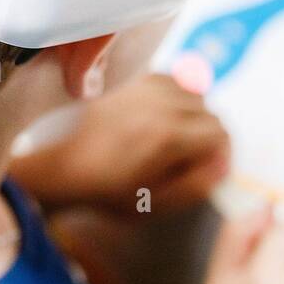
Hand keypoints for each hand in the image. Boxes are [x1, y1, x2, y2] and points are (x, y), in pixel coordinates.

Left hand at [10, 73, 230, 214]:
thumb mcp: (153, 204)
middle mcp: (161, 103)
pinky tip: (160, 116)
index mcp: (169, 136)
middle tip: (191, 158)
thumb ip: (195, 185)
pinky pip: (171, 80)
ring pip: (194, 93)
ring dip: (193, 114)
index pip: (221, 133)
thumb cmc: (105, 191)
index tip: (210, 167)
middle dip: (208, 136)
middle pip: (210, 112)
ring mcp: (146, 86)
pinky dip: (175, 96)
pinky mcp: (133, 78)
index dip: (222, 154)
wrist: (60, 165)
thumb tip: (223, 164)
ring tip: (175, 138)